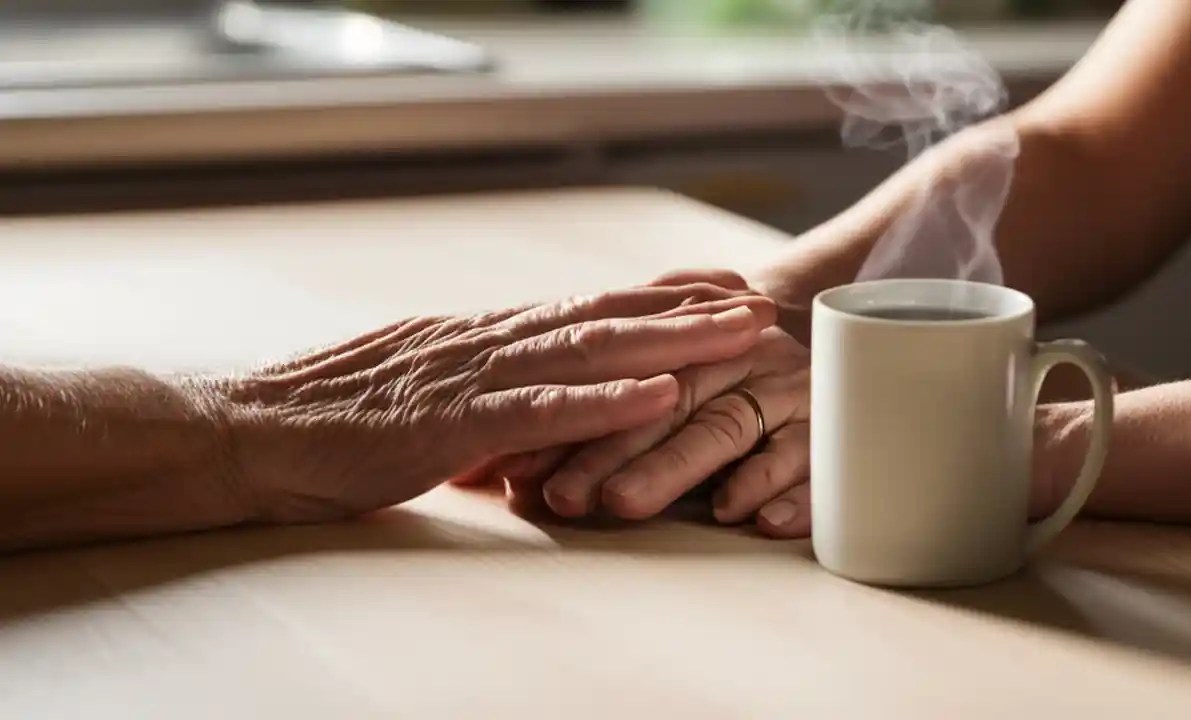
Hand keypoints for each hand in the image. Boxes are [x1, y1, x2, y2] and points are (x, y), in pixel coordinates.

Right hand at [205, 282, 775, 523]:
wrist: (252, 434)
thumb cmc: (336, 423)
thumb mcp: (425, 399)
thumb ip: (483, 399)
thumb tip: (530, 417)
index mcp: (483, 339)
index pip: (586, 309)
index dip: (659, 297)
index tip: (723, 288)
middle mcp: (487, 344)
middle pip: (605, 317)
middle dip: (689, 310)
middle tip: (761, 302)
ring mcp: (470, 380)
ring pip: (587, 351)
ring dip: (670, 340)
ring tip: (738, 334)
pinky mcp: (448, 426)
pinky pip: (538, 410)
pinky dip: (603, 401)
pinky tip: (658, 394)